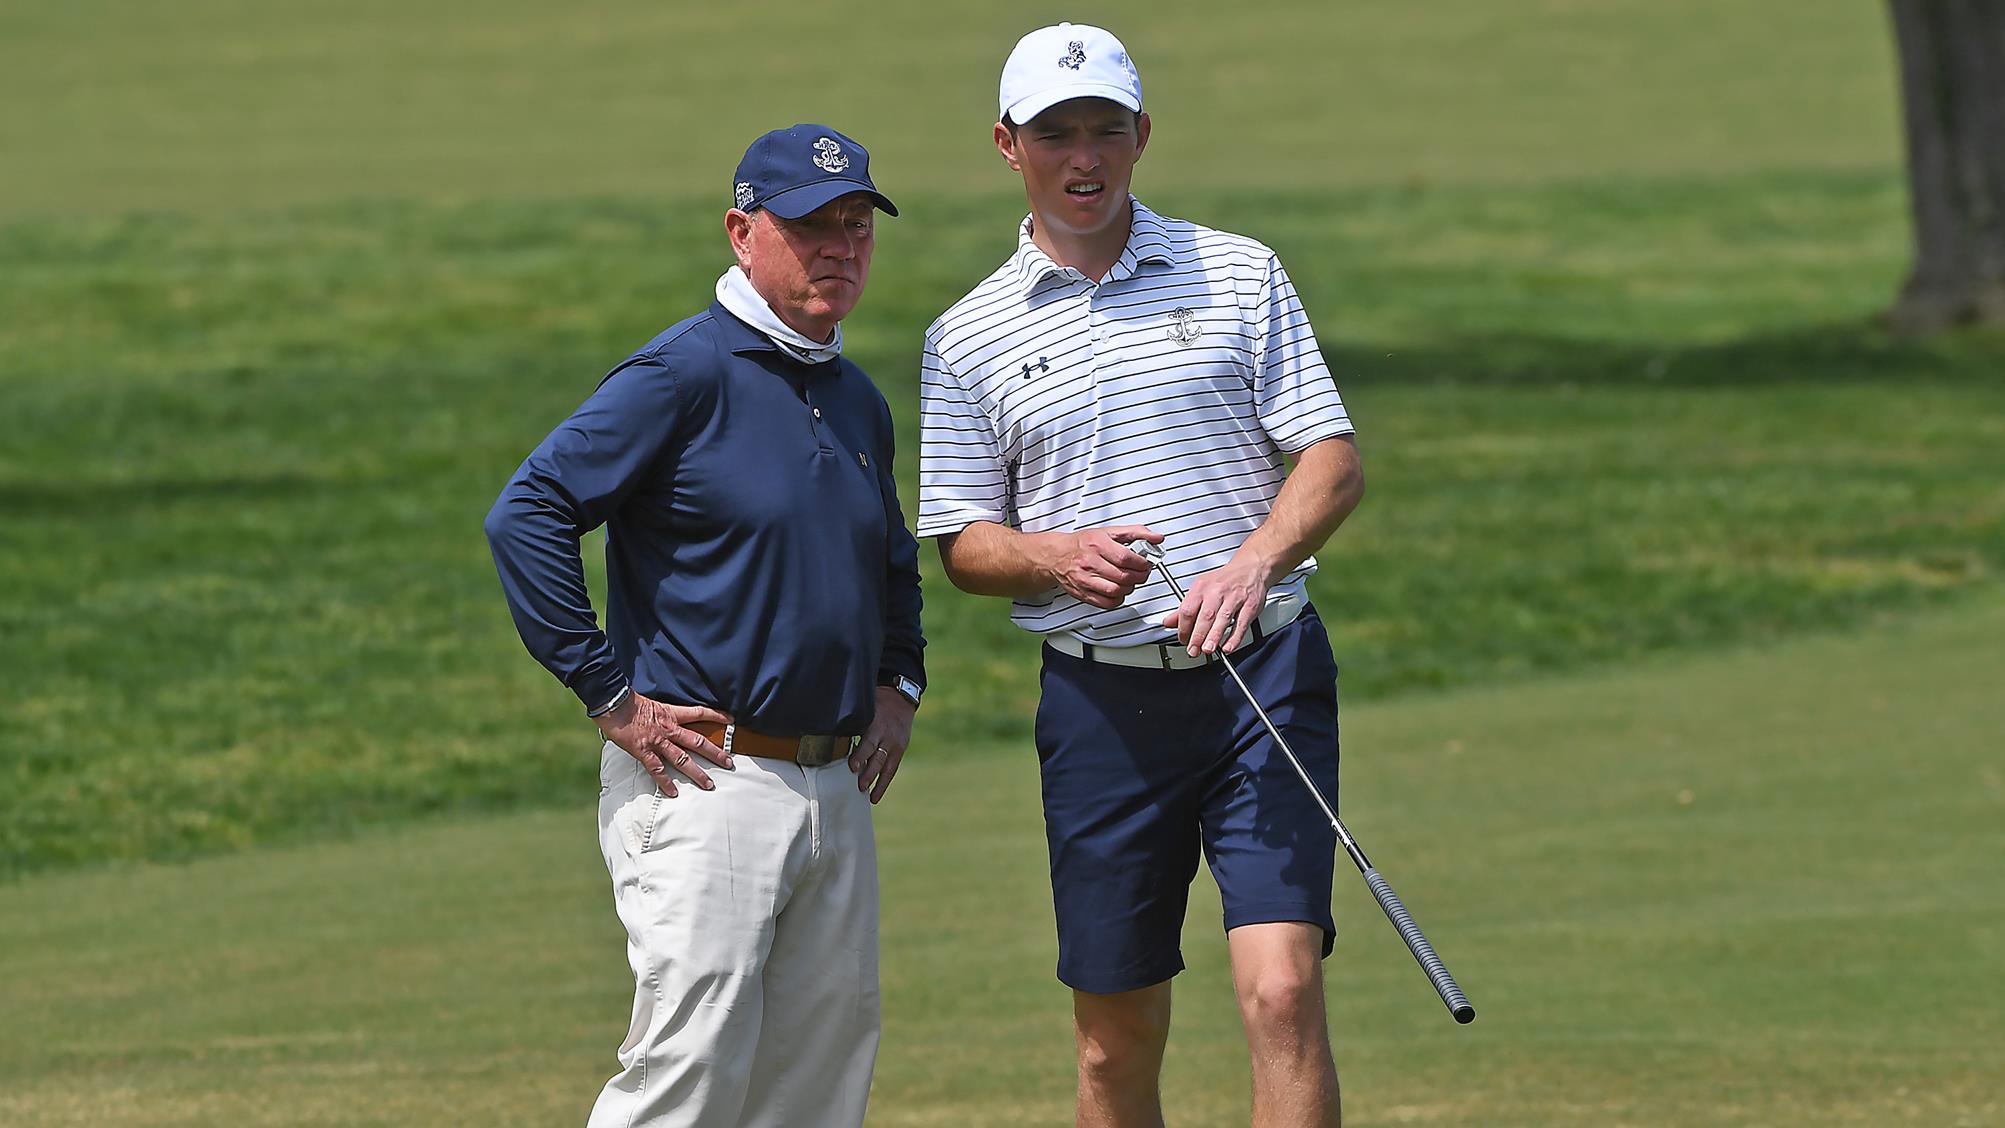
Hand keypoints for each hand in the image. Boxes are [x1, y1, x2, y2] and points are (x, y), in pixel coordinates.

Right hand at [596, 692, 733, 797]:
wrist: (611, 701)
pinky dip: (665, 782)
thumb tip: (665, 720)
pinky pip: (657, 770)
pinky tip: (673, 792)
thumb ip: (661, 715)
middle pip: (698, 742)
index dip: (717, 716)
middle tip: (729, 763)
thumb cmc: (627, 701)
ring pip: (682, 759)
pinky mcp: (643, 751)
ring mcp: (657, 741)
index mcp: (671, 713)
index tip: (731, 720)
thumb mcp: (651, 704)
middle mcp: (668, 728)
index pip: (699, 713)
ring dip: (697, 773)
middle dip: (715, 753)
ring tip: (709, 784)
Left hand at [847, 687, 915, 803]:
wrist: (900, 699)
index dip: (861, 755)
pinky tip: (874, 797)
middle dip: (869, 773)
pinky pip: (892, 771)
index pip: (869, 743)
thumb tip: (829, 734)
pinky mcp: (899, 752)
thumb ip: (852, 723)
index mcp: (877, 725)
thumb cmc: (876, 704)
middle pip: (878, 758)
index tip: (853, 766)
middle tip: (859, 786)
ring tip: (868, 796)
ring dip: (877, 782)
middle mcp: (887, 737)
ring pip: (886, 767)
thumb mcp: (865, 709)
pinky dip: (883, 784)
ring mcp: (895, 746)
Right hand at [1043, 525, 1161, 608]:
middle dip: (1139, 577)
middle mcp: (1090, 563)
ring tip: (1130, 581)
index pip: (1125, 558)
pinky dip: (1118, 600)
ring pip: (1116, 591)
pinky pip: (1106, 603)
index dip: (1141, 564)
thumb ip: (1136, 533)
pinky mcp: (1083, 593)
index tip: (1146, 564)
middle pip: (1123, 576)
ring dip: (1129, 588)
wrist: (1057, 556)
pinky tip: (1119, 591)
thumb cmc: (1083, 544)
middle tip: (1142, 573)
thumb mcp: (1109, 532)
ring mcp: (1085, 580)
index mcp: (1097, 545)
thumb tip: (1157, 538)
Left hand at [1160, 553, 1272, 655]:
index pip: (1187, 610)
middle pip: (1204, 616)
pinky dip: (1234, 637)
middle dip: (1197, 636)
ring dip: (1213, 637)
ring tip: (1207, 649)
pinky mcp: (1250, 606)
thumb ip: (1185, 608)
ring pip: (1222, 619)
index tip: (1183, 640)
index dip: (1183, 628)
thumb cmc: (1225, 580)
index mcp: (1202, 587)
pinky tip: (1227, 647)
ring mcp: (1234, 598)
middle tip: (1193, 650)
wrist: (1251, 568)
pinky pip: (1241, 624)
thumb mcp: (1201, 588)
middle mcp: (1217, 591)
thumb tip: (1168, 622)